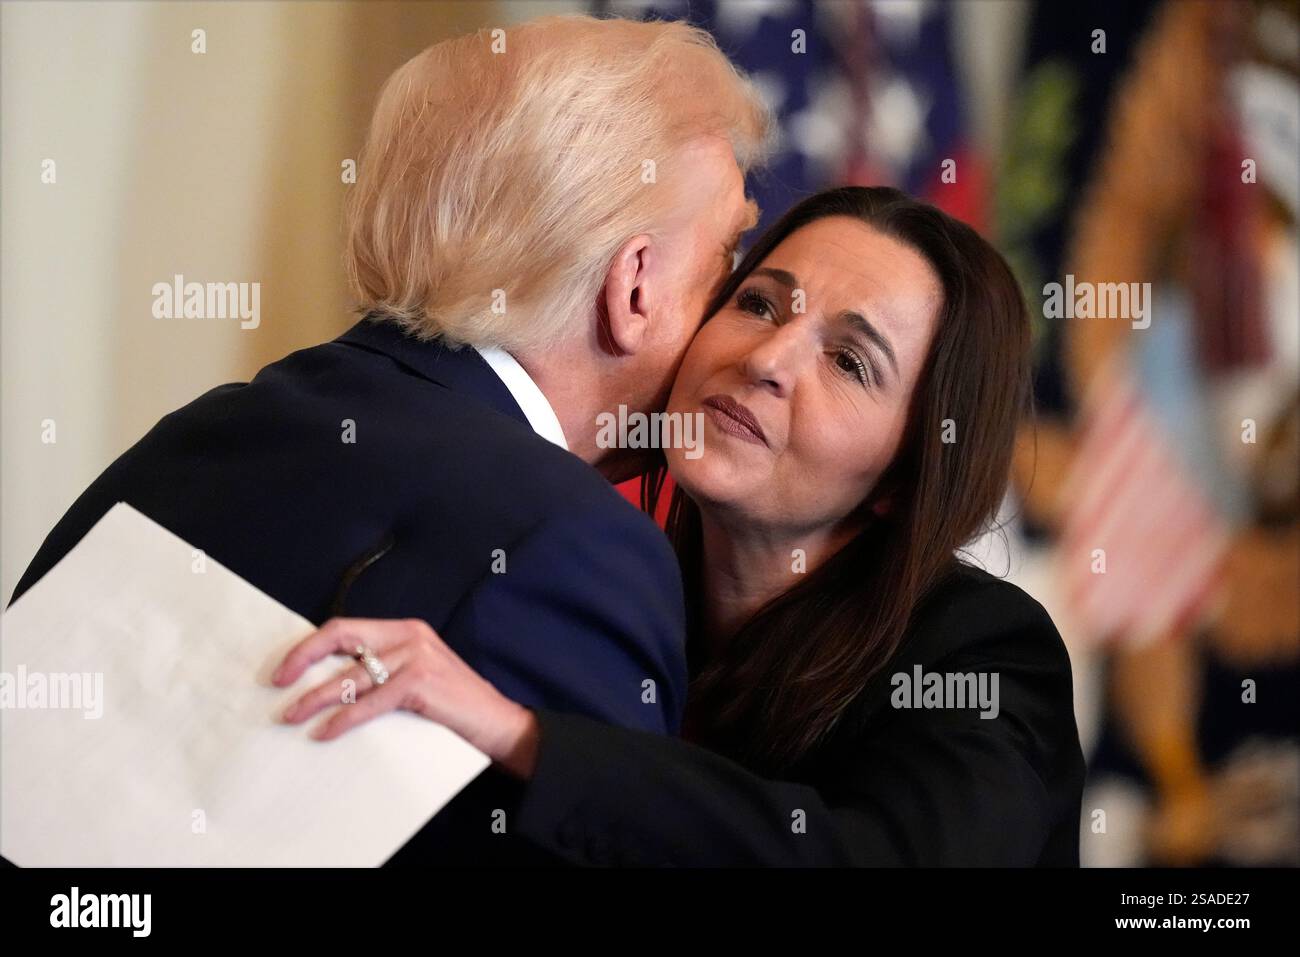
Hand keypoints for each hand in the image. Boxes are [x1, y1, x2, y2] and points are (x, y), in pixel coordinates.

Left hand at [271, 617, 539, 778]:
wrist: (498, 723)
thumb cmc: (453, 706)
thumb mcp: (414, 677)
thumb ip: (381, 672)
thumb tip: (327, 684)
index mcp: (405, 629)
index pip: (346, 628)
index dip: (309, 646)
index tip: (284, 670)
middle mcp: (409, 635)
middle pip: (342, 637)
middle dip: (303, 658)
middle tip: (278, 684)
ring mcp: (416, 656)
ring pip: (350, 675)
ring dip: (315, 697)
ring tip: (292, 716)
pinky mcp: (420, 682)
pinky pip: (370, 701)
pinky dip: (343, 718)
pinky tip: (326, 731)